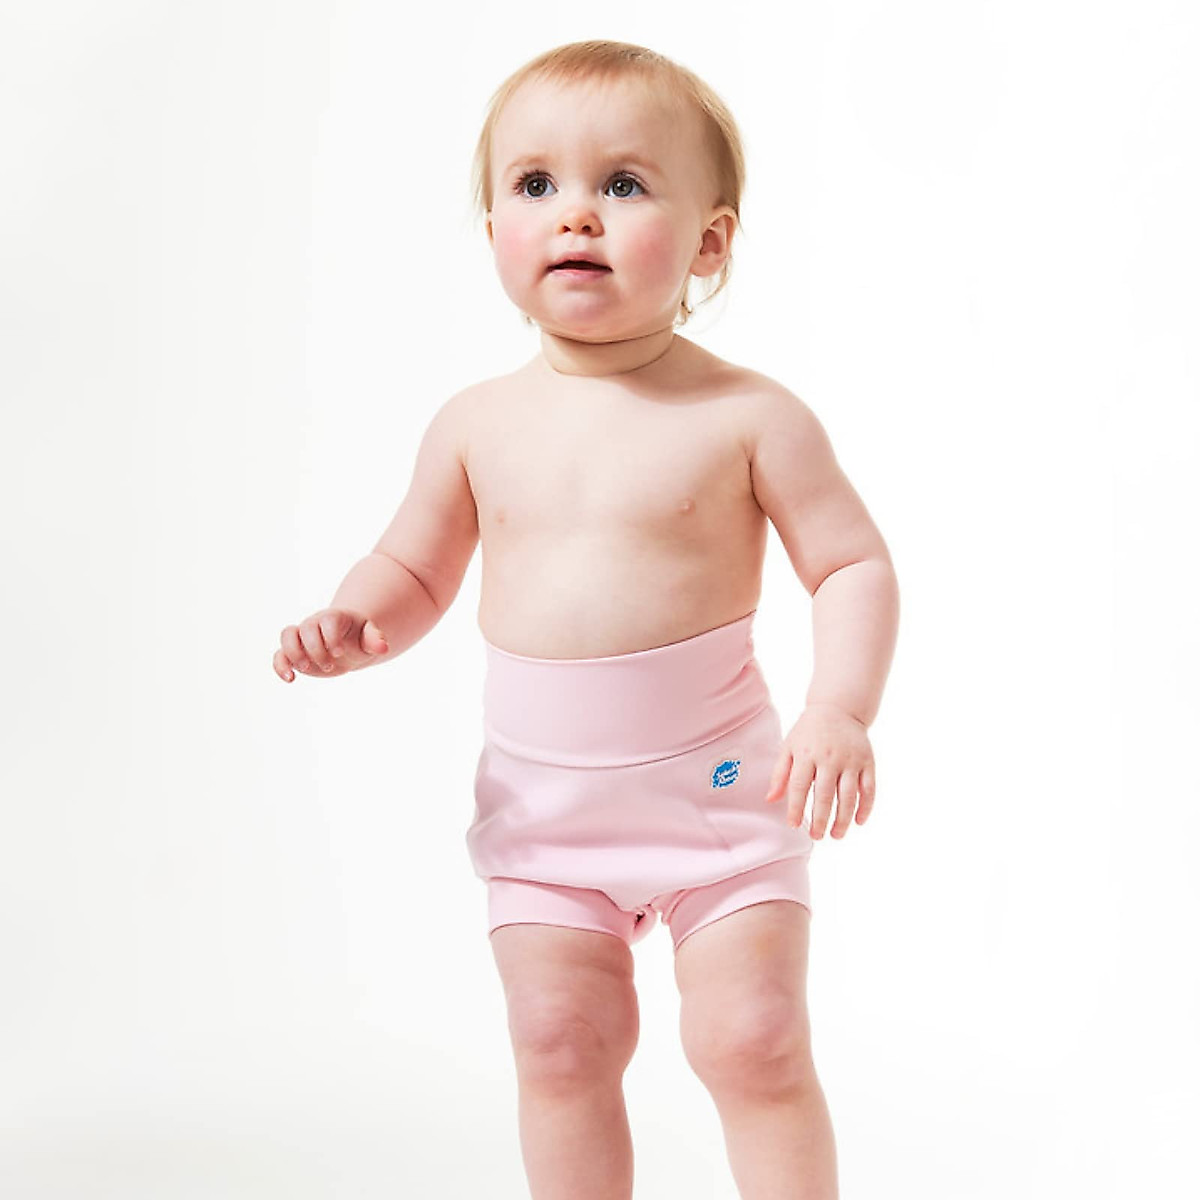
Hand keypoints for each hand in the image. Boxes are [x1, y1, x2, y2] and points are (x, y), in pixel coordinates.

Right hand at [273, 608, 388, 681]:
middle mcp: (315, 624)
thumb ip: (375, 639)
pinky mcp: (295, 653)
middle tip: (330, 666)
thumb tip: (383, 647)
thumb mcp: (370, 637)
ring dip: (293, 654)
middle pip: (306, 628)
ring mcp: (302, 638)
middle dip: (315, 649)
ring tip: (306, 669)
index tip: (340, 653)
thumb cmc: (360, 638)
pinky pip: (279, 654)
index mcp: (334, 618)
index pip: (327, 620)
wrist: (348, 644)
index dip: (331, 637)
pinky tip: (291, 679)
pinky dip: (280, 666)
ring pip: (287, 636)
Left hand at [765, 703, 875, 837]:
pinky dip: (866, 807)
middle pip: (825, 794)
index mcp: (806, 754)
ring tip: (836, 835)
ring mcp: (850, 760)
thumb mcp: (789, 746)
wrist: (838, 708)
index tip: (794, 825)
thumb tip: (771, 799)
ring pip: (848, 796)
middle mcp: (829, 758)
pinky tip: (859, 822)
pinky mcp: (867, 762)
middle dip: (821, 819)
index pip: (799, 786)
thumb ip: (780, 773)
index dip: (796, 807)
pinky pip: (869, 789)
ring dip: (843, 819)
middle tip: (817, 836)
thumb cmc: (808, 731)